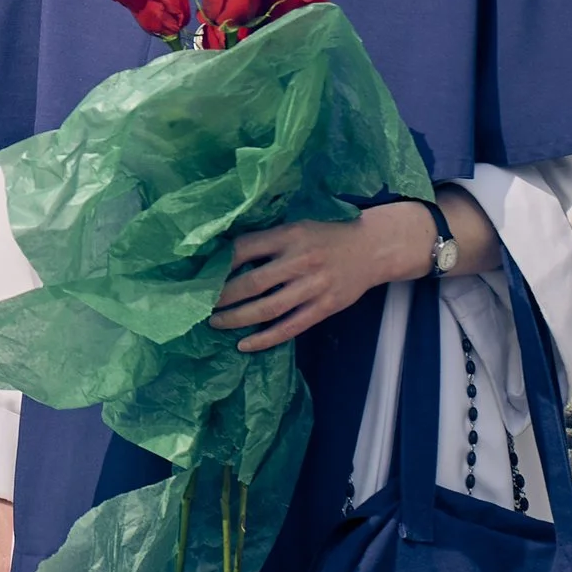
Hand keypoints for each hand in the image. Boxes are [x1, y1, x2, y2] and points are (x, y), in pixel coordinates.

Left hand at [209, 205, 433, 351]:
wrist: (372, 248)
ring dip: (237, 318)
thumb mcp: (296, 227)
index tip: (199, 274)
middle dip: (221, 296)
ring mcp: (313, 287)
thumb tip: (224, 255)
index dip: (219, 263)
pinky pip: (290, 327)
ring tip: (214, 322)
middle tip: (198, 303)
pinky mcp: (325, 307)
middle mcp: (299, 261)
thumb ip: (267, 241)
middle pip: (252, 282)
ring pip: (268, 308)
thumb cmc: (326, 235)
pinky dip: (265, 338)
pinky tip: (244, 344)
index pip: (244, 249)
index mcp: (288, 235)